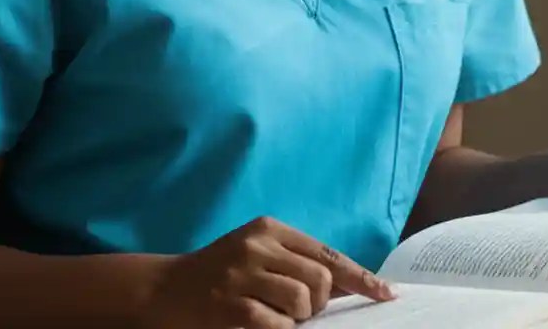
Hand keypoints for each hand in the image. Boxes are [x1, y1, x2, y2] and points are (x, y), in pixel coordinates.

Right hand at [139, 216, 394, 328]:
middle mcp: (258, 246)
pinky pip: (277, 324)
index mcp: (269, 229)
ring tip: (277, 315)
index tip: (386, 293)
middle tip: (300, 310)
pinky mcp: (230, 305)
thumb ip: (298, 263)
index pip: (328, 253)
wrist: (162, 290)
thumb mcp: (258, 256)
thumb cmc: (219, 275)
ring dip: (298, 317)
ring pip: (303, 300)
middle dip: (320, 302)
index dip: (361, 277)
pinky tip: (265, 324)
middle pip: (321, 279)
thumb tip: (351, 284)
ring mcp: (242, 275)